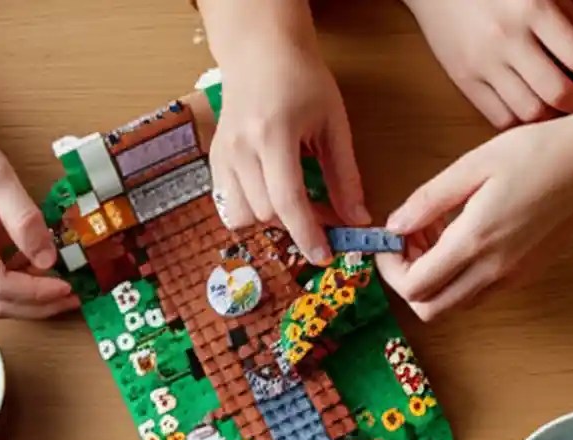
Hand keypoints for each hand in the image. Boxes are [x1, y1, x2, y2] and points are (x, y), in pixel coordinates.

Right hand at [0, 50, 75, 318]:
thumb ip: (23, 217)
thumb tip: (48, 258)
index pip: (0, 286)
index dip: (37, 293)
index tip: (69, 288)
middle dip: (36, 306)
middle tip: (73, 297)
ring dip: (26, 297)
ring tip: (60, 283)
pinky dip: (13, 279)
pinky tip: (34, 263)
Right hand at [208, 17, 369, 264]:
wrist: (260, 51)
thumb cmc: (302, 80)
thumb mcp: (334, 124)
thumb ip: (345, 176)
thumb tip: (358, 220)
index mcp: (272, 135)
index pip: (287, 202)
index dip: (307, 235)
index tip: (325, 255)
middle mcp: (240, 149)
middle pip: (266, 214)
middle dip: (297, 223)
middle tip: (324, 213)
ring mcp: (222, 155)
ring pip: (242, 216)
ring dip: (272, 219)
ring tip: (294, 200)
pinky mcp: (214, 160)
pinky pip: (229, 203)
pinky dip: (252, 209)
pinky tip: (272, 191)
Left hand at [380, 116, 572, 320]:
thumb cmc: (535, 154)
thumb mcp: (471, 166)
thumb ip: (428, 201)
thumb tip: (394, 226)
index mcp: (474, 242)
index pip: (414, 287)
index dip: (390, 269)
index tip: (390, 240)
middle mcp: (493, 271)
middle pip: (430, 309)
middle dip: (408, 282)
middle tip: (409, 242)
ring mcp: (512, 277)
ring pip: (455, 304)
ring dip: (434, 281)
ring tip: (436, 235)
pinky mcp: (525, 274)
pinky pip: (478, 292)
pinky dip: (459, 276)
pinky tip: (463, 236)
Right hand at [404, 0, 572, 127]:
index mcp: (532, 9)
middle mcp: (507, 39)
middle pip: (557, 93)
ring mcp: (483, 63)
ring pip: (529, 111)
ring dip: (556, 119)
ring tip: (570, 113)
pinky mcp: (463, 79)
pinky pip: (499, 116)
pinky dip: (523, 122)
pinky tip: (536, 113)